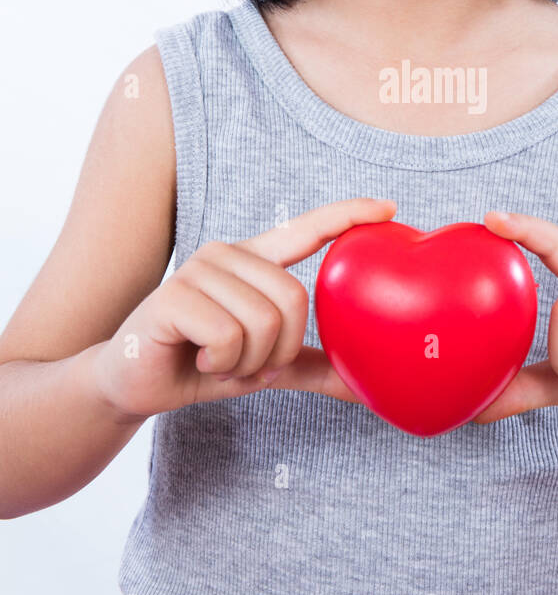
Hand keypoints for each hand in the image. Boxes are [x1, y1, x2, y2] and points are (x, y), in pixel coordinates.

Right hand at [90, 197, 397, 422]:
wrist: (132, 384)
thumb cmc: (199, 365)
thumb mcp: (264, 365)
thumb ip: (310, 365)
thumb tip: (364, 386)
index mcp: (253, 261)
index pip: (305, 229)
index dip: (347, 217)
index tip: (389, 208)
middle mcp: (228, 254)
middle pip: (294, 299)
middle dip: (279, 350)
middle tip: (246, 364)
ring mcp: (199, 268)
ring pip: (263, 322)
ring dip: (247, 362)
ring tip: (218, 361)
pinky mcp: (174, 294)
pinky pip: (228, 336)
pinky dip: (221, 364)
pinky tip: (198, 360)